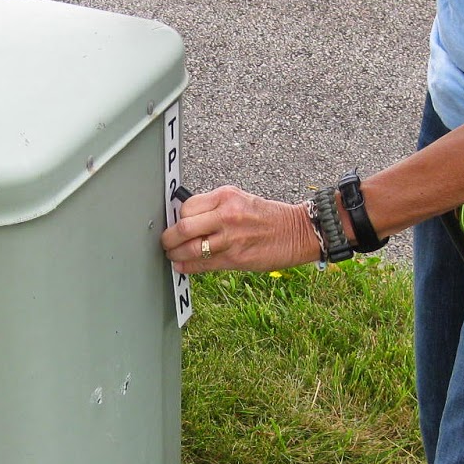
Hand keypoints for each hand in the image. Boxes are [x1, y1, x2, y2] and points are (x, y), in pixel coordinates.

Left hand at [161, 186, 320, 273]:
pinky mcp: (235, 258)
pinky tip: (182, 266)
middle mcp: (227, 215)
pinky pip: (202, 264)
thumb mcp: (241, 200)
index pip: (188, 206)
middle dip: (169, 237)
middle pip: (184, 226)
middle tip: (166, 242)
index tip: (175, 224)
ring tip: (172, 255)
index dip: (178, 218)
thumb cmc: (269, 217)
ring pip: (189, 248)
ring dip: (175, 254)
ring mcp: (231, 238)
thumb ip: (215, 207)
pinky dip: (187, 267)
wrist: (297, 232)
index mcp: (226, 196)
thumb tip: (187, 220)